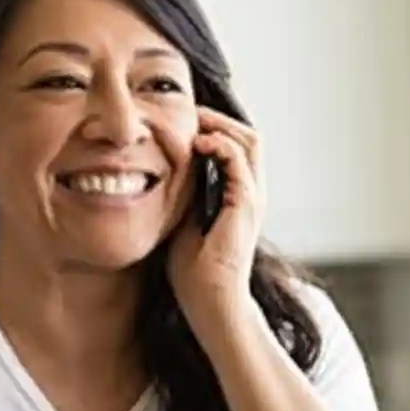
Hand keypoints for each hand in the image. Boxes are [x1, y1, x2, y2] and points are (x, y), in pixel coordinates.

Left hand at [165, 106, 265, 345]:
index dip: (214, 128)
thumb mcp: (182, 221)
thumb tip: (157, 172)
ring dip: (221, 125)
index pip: (236, 147)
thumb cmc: (193, 270)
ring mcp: (253, 197)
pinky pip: (239, 160)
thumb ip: (182, 197)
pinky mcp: (247, 203)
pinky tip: (198, 143)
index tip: (185, 121)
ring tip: (195, 121)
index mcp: (238, 196)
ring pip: (249, 140)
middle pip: (247, 136)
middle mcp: (251, 193)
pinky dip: (220, 144)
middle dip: (219, 119)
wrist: (209, 298)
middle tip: (190, 112)